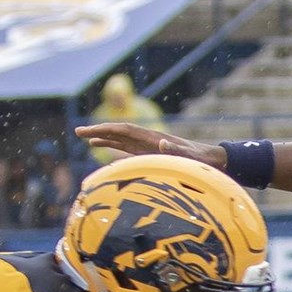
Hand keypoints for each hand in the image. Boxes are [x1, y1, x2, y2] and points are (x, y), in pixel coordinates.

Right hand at [73, 123, 222, 166]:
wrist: (214, 160)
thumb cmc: (203, 161)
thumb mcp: (191, 157)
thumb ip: (178, 151)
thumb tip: (162, 142)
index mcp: (154, 139)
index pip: (124, 131)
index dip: (105, 130)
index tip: (87, 132)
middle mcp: (149, 139)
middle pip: (118, 132)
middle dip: (98, 131)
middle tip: (77, 132)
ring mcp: (149, 146)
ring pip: (120, 139)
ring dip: (103, 138)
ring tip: (85, 139)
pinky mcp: (151, 154)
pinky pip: (128, 149)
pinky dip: (114, 148)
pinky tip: (103, 150)